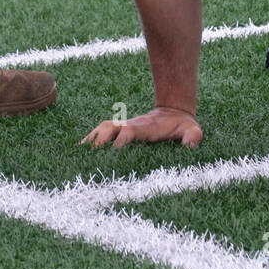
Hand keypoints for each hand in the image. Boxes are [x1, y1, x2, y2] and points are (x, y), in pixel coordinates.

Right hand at [81, 106, 202, 148]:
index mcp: (144, 127)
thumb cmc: (183, 124)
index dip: (119, 142)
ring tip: (75, 155)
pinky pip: (101, 133)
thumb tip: (190, 146)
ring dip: (90, 140)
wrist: (174, 111)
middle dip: (97, 140)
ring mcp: (123, 127)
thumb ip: (193, 136)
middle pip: (108, 128)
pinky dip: (90, 141)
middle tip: (86, 157)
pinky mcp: (119, 131)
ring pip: (101, 129)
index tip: (112, 155)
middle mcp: (129, 125)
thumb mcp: (192, 129)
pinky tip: (78, 153)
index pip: (128, 133)